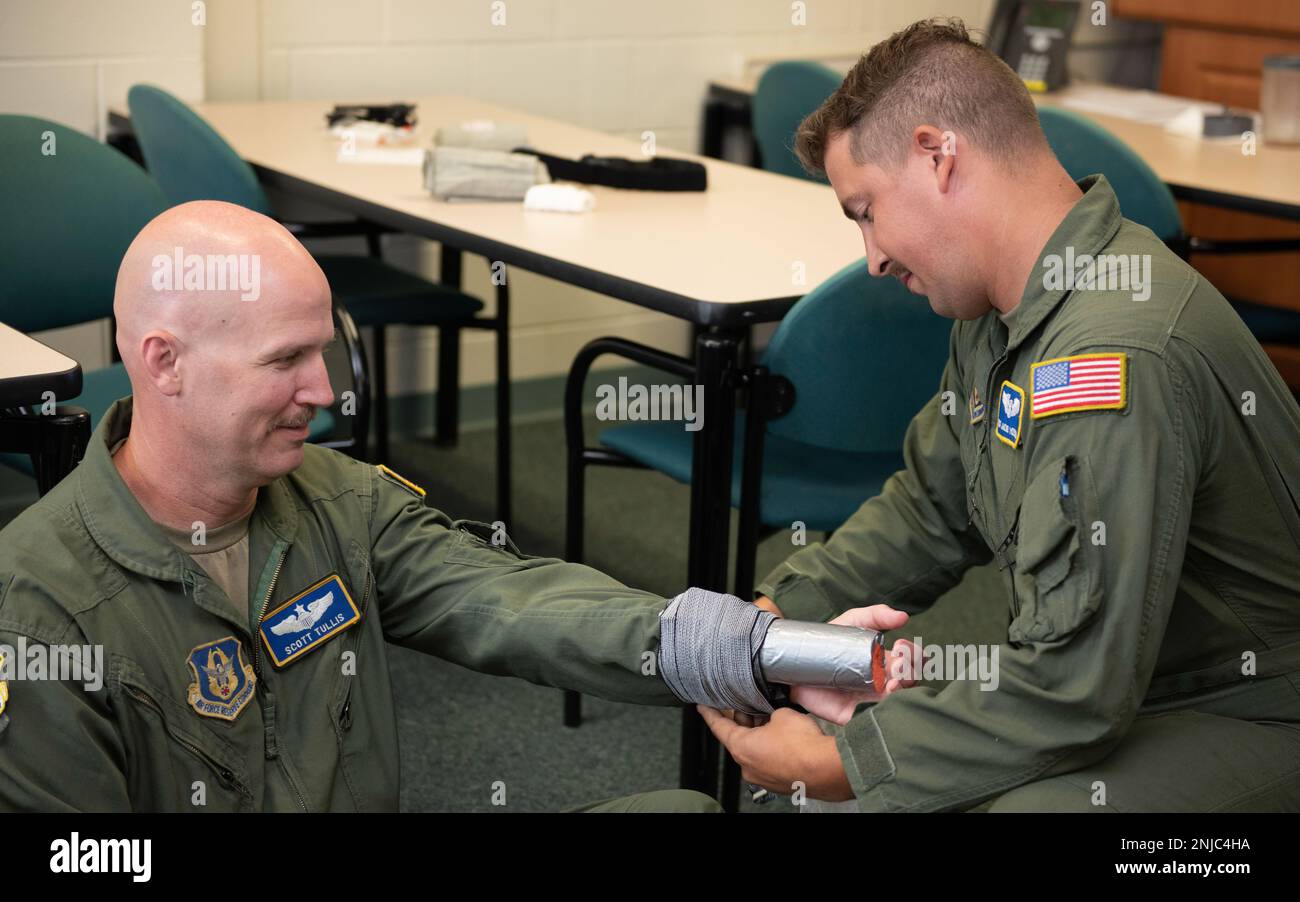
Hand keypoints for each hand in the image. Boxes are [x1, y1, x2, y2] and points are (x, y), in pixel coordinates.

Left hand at [698, 705, 852, 800]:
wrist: (827, 769)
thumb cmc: (803, 745)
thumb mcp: (781, 714)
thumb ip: (770, 714)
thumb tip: (774, 718)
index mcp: (741, 748)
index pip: (719, 727)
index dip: (710, 714)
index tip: (703, 707)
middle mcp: (748, 766)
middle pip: (738, 738)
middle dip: (743, 721)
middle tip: (747, 705)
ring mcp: (763, 777)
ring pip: (755, 751)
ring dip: (759, 735)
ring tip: (771, 719)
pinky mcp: (779, 783)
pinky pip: (769, 762)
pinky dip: (772, 749)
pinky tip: (784, 738)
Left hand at [789, 605, 917, 724]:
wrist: (795, 662)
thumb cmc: (829, 640)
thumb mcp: (852, 622)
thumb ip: (876, 615)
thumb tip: (904, 617)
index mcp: (887, 662)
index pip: (913, 661)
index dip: (914, 655)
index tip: (901, 646)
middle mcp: (884, 683)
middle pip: (910, 682)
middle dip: (910, 673)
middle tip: (897, 666)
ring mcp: (871, 701)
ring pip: (898, 703)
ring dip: (901, 694)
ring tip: (892, 684)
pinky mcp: (854, 716)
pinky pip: (874, 721)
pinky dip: (882, 714)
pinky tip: (880, 703)